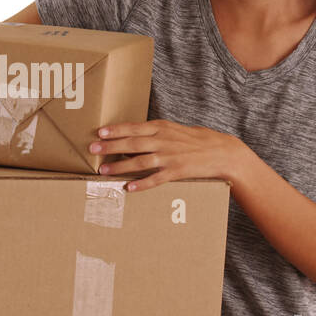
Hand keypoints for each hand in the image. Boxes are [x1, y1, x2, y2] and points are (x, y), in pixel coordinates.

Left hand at [89, 119, 247, 192]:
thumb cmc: (197, 140)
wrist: (222, 152)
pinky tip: (129, 188)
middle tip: (93, 150)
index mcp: (163, 127)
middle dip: (111, 147)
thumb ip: (156, 132)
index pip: (134, 127)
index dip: (116, 130)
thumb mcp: (175, 130)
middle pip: (133, 143)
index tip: (100, 132)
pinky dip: (142, 184)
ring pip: (140, 162)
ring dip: (120, 166)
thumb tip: (135, 137)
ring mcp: (170, 157)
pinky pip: (156, 179)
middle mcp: (164, 140)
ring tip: (104, 171)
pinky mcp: (178, 172)